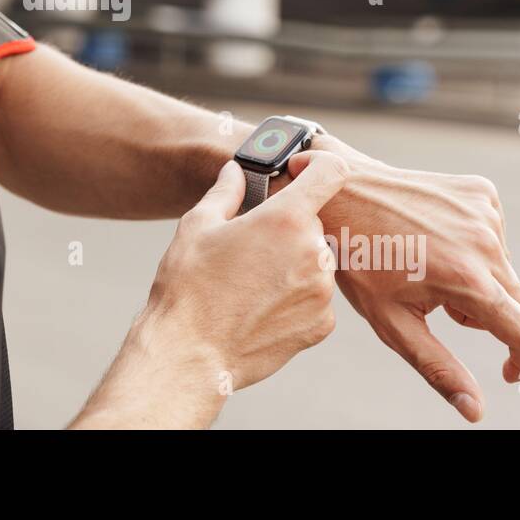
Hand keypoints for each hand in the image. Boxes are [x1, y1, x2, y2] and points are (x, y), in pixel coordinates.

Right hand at [141, 152, 348, 391]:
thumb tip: (236, 171)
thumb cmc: (188, 287)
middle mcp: (314, 253)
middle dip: (288, 227)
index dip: (316, 166)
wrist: (189, 354)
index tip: (299, 172)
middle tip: (252, 245)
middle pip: (314, 223)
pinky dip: (296, 296)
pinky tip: (260, 305)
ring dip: (293, 262)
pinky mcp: (322, 324)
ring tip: (251, 281)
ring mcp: (322, 292)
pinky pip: (316, 297)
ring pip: (316, 260)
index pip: (330, 172)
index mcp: (286, 219)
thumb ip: (225, 191)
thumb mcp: (198, 225)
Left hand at [314, 134, 519, 421]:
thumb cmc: (359, 260)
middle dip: (485, 314)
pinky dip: (473, 245)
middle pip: (515, 301)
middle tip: (437, 305)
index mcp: (469, 280)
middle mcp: (486, 243)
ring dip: (478, 278)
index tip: (510, 371)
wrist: (341, 194)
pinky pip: (493, 234)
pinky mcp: (481, 191)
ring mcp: (485, 212)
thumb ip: (438, 368)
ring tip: (426, 265)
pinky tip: (433, 236)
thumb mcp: (391, 321)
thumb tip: (476, 410)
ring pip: (503, 268)